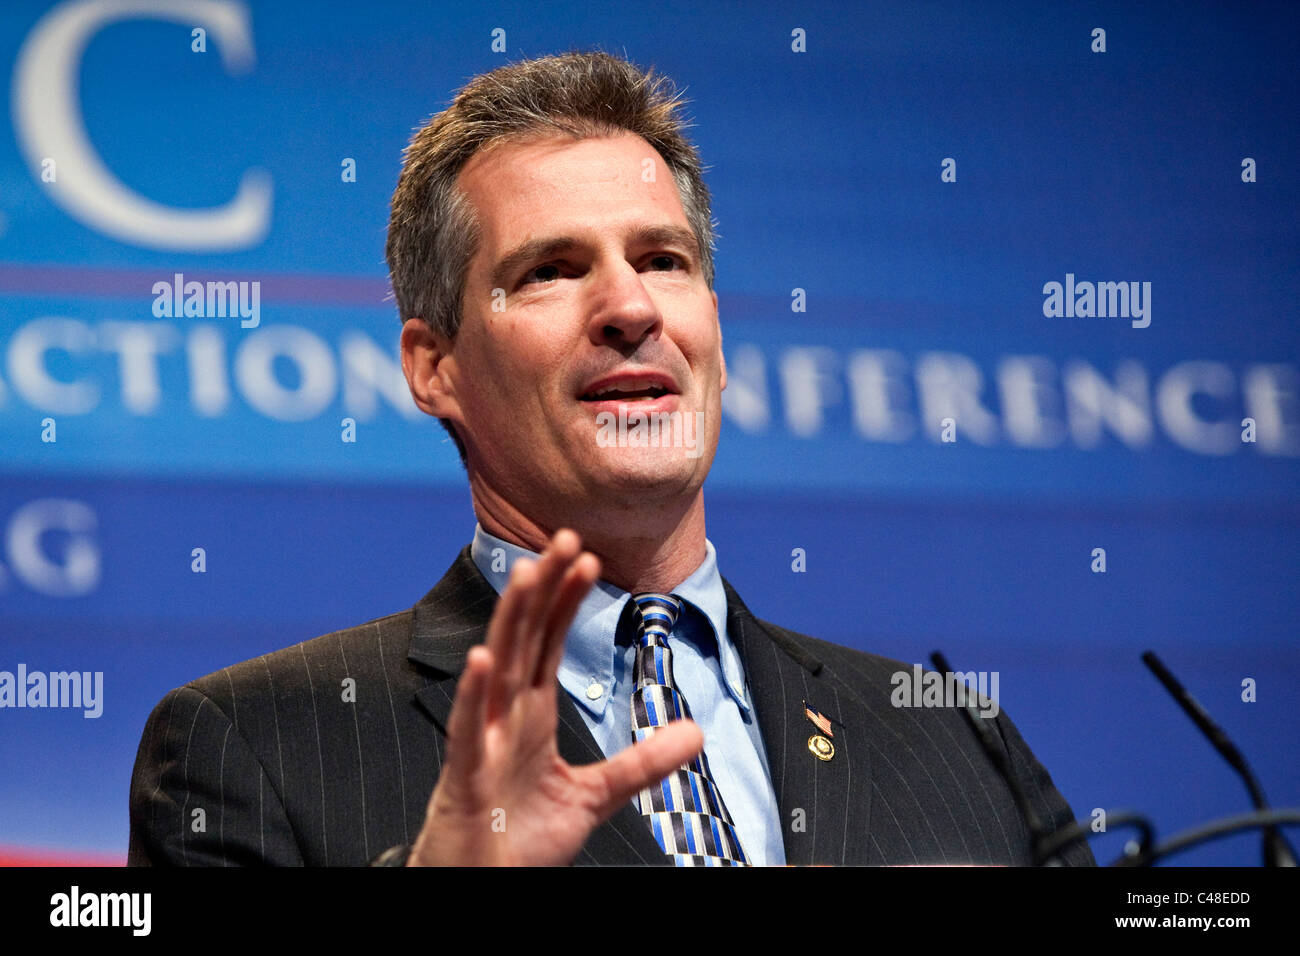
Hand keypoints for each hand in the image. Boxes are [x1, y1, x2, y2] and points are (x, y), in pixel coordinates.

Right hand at [408, 528, 702, 864]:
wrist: (478, 888)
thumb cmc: (520, 840)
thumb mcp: (594, 796)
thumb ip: (641, 763)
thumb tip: (695, 732)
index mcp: (531, 715)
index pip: (550, 641)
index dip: (567, 598)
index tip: (589, 556)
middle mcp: (506, 716)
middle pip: (526, 638)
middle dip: (545, 587)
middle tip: (567, 535)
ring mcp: (485, 741)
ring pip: (498, 669)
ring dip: (513, 620)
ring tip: (530, 573)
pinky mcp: (468, 775)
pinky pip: (471, 729)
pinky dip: (475, 694)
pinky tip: (484, 657)